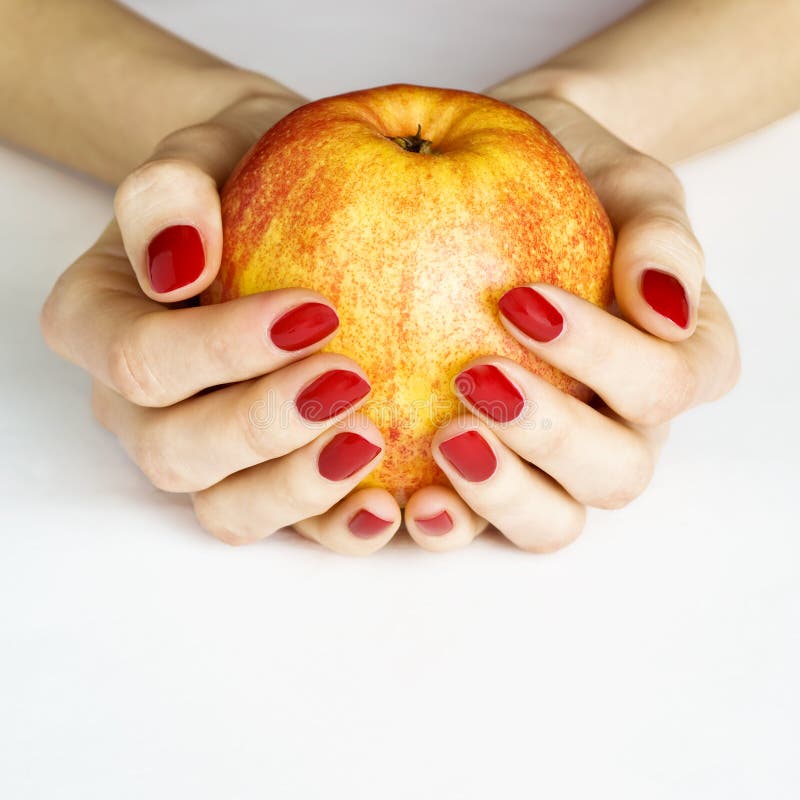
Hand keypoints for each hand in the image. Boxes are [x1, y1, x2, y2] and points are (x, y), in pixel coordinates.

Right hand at [40, 92, 401, 553]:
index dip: (221, 350)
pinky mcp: (261, 475)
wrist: (282, 199)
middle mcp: (138, 404)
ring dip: (297, 488)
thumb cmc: (242, 171)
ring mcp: (200, 451)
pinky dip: (334, 526)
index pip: (142, 357)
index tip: (317, 313)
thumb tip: (177, 262)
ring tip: (371, 444)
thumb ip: (168, 191)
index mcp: (102, 323)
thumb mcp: (204, 151)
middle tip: (350, 382)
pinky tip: (387, 508)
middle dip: (263, 427)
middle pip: (176, 451)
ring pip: (223, 507)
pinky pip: (285, 523)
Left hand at [403, 95, 739, 551]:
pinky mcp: (483, 478)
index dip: (606, 359)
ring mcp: (551, 465)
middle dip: (551, 436)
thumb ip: (658, 230)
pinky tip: (401, 500)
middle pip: (616, 472)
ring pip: (552, 521)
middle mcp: (619, 427)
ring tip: (444, 442)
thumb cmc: (566, 177)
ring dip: (502, 496)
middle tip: (477, 379)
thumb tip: (664, 304)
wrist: (486, 179)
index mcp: (671, 362)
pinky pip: (473, 523)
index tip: (522, 301)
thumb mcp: (618, 180)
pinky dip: (442, 523)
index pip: (667, 384)